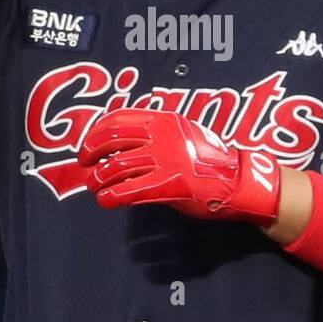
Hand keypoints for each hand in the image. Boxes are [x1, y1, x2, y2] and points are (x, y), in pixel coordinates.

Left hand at [77, 108, 281, 224]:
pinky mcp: (169, 185)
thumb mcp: (182, 134)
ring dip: (99, 179)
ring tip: (95, 187)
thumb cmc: (209, 160)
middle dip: (91, 153)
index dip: (95, 132)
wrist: (238, 180)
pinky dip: (112, 197)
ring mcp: (165, 160)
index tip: (87, 145)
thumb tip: (123, 146)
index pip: (118, 119)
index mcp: (163, 121)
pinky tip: (107, 201)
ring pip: (116, 167)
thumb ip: (155, 136)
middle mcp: (161, 136)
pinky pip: (130, 191)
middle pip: (111, 141)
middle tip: (84, 165)